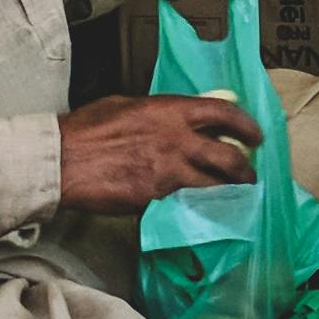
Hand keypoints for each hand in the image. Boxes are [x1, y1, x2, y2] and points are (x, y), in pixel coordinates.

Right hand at [57, 93, 263, 217]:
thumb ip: (155, 113)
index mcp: (170, 111)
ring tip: (234, 198)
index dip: (245, 125)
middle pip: (229, 156)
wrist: (63, 161)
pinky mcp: (157, 199)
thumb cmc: (86, 130)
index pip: (223, 113)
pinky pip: (188, 205)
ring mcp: (169, 172)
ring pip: (214, 186)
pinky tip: (203, 212)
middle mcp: (177, 140)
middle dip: (246, 169)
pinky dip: (200, 209)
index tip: (255, 135)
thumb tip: (169, 118)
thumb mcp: (125, 105)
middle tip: (250, 174)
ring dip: (228, 193)